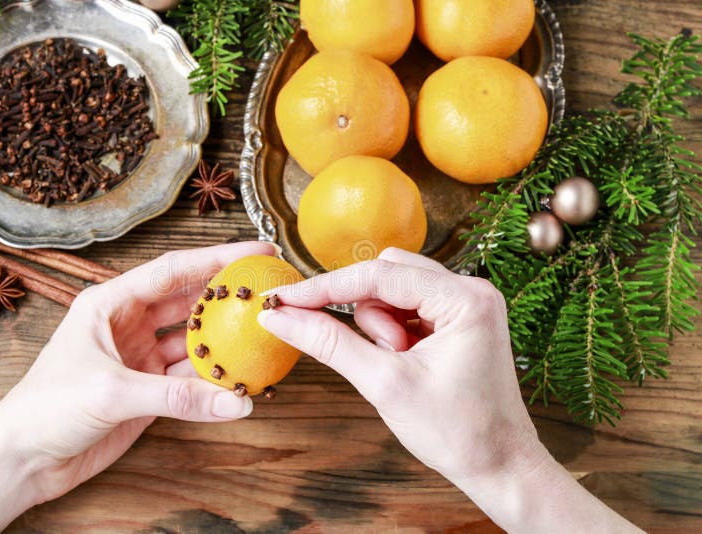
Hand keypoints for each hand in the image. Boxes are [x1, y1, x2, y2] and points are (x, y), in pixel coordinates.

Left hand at [0, 241, 274, 532]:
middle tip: (266, 290)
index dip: (217, 257)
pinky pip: (189, 379)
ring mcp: (139, 357)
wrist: (21, 459)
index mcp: (110, 303)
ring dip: (223, 341)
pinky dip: (213, 381)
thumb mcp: (112, 392)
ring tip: (260, 335)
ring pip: (192, 341)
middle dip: (226, 295)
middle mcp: (128, 324)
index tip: (257, 250)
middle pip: (188, 301)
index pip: (173, 270)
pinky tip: (238, 381)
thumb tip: (236, 402)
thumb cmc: (46, 408)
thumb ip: (177, 397)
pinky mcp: (146, 390)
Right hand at [258, 247, 532, 479]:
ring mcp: (466, 303)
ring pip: (394, 290)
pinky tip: (406, 362)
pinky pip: (407, 308)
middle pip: (387, 273)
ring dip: (381, 326)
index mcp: (465, 299)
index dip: (325, 287)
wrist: (500, 467)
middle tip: (375, 355)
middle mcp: (471, 290)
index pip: (379, 274)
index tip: (283, 299)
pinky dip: (393, 332)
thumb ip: (329, 343)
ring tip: (400, 366)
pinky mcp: (458, 320)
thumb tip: (280, 318)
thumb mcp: (385, 385)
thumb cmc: (457, 433)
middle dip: (367, 314)